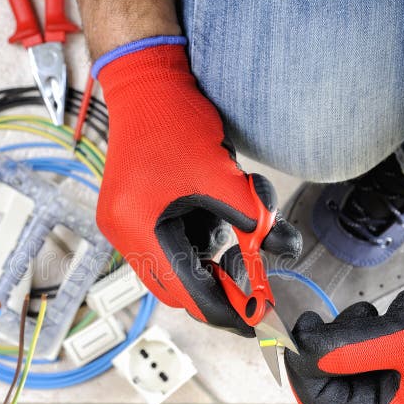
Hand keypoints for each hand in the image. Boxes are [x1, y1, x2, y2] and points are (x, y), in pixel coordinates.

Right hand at [94, 38, 301, 335]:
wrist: (147, 85)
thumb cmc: (177, 121)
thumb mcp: (226, 178)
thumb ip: (256, 221)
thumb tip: (281, 251)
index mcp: (139, 227)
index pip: (186, 292)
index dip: (225, 309)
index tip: (255, 319)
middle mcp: (123, 233)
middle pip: (175, 288)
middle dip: (218, 284)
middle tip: (251, 278)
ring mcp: (122, 225)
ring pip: (172, 268)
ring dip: (207, 258)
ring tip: (229, 226)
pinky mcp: (129, 214)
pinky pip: (164, 246)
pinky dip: (193, 240)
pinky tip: (208, 213)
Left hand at [283, 242, 403, 403]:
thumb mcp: (399, 340)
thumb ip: (346, 350)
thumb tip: (301, 350)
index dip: (300, 371)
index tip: (293, 335)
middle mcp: (385, 402)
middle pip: (323, 382)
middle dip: (319, 350)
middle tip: (319, 319)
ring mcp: (386, 377)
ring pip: (334, 361)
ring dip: (337, 335)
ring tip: (366, 316)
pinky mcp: (388, 353)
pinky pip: (351, 345)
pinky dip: (351, 327)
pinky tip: (375, 314)